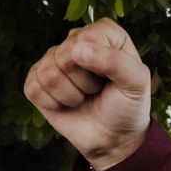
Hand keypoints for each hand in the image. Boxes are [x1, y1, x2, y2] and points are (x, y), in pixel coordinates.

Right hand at [23, 19, 154, 170]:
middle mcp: (75, 41)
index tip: (113, 77)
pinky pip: (34, 88)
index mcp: (103, 33)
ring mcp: (53, 59)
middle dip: (85, 82)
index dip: (100, 62)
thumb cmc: (127, 105)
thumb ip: (114, 61)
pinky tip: (66, 104)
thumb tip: (77, 49)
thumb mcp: (136, 82)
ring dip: (70, 95)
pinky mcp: (36, 80)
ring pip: (48, 73)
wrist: (113, 137)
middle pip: (64, 55)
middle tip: (97, 89)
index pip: (88, 36)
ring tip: (84, 96)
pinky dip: (53, 104)